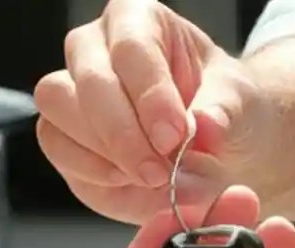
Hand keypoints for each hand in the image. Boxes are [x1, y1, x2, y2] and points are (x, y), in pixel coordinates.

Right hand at [35, 0, 269, 225]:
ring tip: (150, 177)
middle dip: (124, 134)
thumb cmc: (220, 108)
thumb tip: (205, 126)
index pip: (132, 50)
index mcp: (139, 18)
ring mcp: (71, 87)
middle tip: (159, 171)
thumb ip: (222, 113)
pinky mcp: (61, 130)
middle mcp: (95, 46)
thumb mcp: (237, 104)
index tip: (174, 137)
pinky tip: (127, 181)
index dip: (151, 97)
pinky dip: (91, 172)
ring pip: (59, 111)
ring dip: (104, 153)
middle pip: (89, 82)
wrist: (212, 144)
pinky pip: (57, 147)